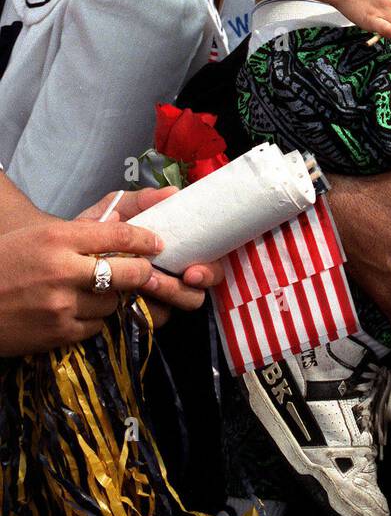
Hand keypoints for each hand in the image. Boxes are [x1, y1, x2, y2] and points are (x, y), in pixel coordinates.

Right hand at [0, 216, 164, 356]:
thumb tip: (122, 224)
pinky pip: (96, 326)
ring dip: (114, 298)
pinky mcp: (57, 333)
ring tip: (100, 293)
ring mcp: (61, 304)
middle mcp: (62, 270)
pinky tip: (81, 311)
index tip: (156, 242)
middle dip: (143, 272)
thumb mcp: (36, 236)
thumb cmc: (3, 263)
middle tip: (145, 271)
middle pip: (129, 272)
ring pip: (114, 303)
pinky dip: (94, 320)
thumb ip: (77, 233)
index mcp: (57, 238)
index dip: (145, 238)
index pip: (118, 234)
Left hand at [80, 187, 224, 325]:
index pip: (207, 268)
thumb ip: (141, 201)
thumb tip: (173, 192)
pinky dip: (140, 313)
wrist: (57, 256)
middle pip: (195, 296)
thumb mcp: (114, 211)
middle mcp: (168, 280)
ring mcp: (150, 302)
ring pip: (171, 313)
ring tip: (142, 285)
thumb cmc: (93, 233)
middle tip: (157, 281)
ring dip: (159, 300)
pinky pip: (147, 323)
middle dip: (179, 290)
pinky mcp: (131, 317)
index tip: (193, 272)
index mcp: (172, 255)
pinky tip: (126, 302)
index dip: (208, 273)